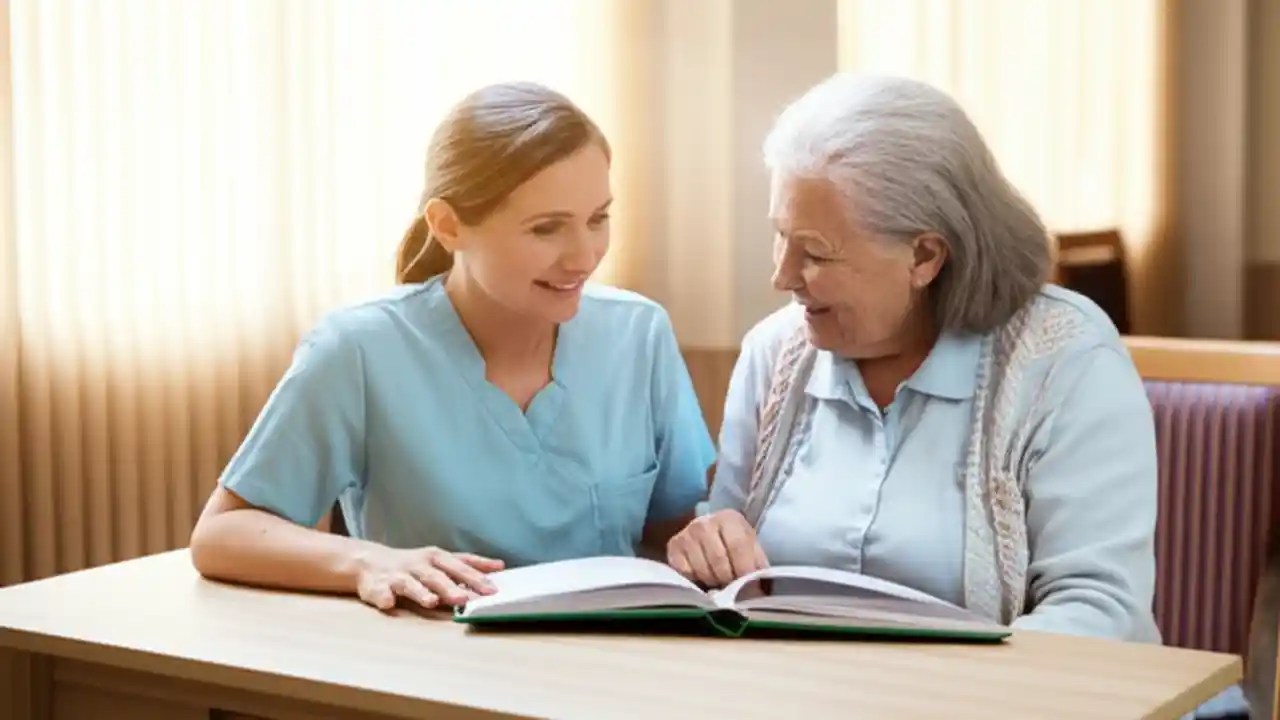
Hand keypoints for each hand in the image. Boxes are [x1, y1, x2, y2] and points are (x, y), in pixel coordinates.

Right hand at [355, 545, 503, 610]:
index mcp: (437, 557)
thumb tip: (496, 573)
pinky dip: (385, 597)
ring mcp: (398, 575)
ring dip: (422, 592)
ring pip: (410, 584)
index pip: (461, 563)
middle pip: (438, 575)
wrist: (368, 562)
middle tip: (468, 598)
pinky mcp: (378, 586)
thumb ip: (464, 568)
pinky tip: (389, 603)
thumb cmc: (412, 565)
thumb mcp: (439, 562)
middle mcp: (419, 564)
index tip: (495, 581)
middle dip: (453, 586)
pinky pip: (381, 593)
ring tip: (432, 602)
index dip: (478, 571)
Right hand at [666, 510, 767, 587]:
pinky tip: (702, 574)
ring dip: (713, 581)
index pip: (738, 546)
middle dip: (728, 579)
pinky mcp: (673, 547)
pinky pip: (686, 573)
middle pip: (719, 561)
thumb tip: (758, 589)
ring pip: (703, 570)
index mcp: (728, 518)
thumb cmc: (733, 544)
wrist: (707, 534)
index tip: (748, 585)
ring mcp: (686, 534)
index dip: (745, 569)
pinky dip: (696, 580)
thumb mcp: (750, 548)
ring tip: (718, 578)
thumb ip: (757, 565)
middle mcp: (704, 523)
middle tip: (732, 583)